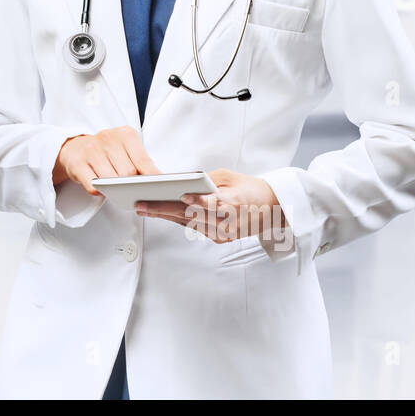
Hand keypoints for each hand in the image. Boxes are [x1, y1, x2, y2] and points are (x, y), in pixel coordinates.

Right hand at [53, 126, 158, 196]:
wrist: (75, 147)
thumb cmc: (107, 151)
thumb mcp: (126, 148)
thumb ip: (139, 161)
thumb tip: (155, 180)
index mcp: (125, 134)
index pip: (142, 159)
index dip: (151, 176)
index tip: (159, 187)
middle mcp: (108, 138)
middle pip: (127, 172)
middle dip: (131, 184)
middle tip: (131, 189)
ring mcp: (91, 150)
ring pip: (111, 180)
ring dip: (114, 189)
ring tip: (115, 187)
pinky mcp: (77, 163)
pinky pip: (93, 186)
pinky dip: (99, 191)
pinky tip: (100, 186)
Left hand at [133, 168, 281, 241]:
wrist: (273, 209)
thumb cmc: (250, 188)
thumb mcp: (229, 177)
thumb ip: (206, 181)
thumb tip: (181, 183)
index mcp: (232, 203)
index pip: (209, 203)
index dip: (193, 201)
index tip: (178, 196)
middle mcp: (227, 221)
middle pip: (191, 216)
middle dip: (163, 210)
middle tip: (141, 205)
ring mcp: (223, 233)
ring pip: (189, 224)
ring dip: (165, 216)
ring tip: (144, 208)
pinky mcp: (221, 238)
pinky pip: (195, 228)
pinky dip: (178, 220)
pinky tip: (161, 213)